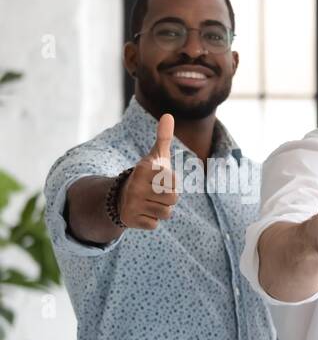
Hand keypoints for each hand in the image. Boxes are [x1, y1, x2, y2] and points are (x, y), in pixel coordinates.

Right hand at [119, 114, 178, 229]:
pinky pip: (155, 225)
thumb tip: (168, 115)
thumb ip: (164, 137)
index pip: (175, 182)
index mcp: (144, 169)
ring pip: (166, 213)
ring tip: (149, 202)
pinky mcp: (130, 220)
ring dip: (161, 210)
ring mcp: (132, 203)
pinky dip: (151, 221)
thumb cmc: (147, 175)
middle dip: (169, 198)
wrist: (120, 196)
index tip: (160, 179)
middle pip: (174, 199)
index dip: (172, 183)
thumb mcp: (155, 156)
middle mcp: (136, 185)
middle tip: (156, 193)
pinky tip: (142, 212)